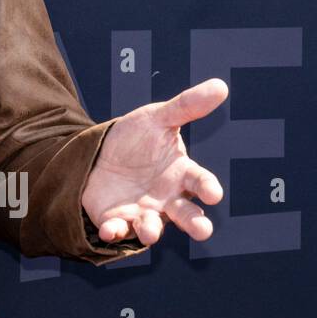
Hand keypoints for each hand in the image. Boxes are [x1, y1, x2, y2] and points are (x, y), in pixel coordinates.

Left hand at [81, 78, 226, 247]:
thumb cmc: (135, 138)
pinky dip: (114, 232)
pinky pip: (118, 230)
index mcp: (181, 173)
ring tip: (149, 232)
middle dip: (195, 224)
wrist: (97, 152)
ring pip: (153, 228)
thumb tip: (220, 85)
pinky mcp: (117, 219)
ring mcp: (143, 212)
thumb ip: (186, 106)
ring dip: (152, 231)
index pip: (200, 182)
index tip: (213, 193)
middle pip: (187, 215)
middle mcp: (166, 198)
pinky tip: (109, 229)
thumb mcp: (156, 118)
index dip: (208, 188)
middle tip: (202, 230)